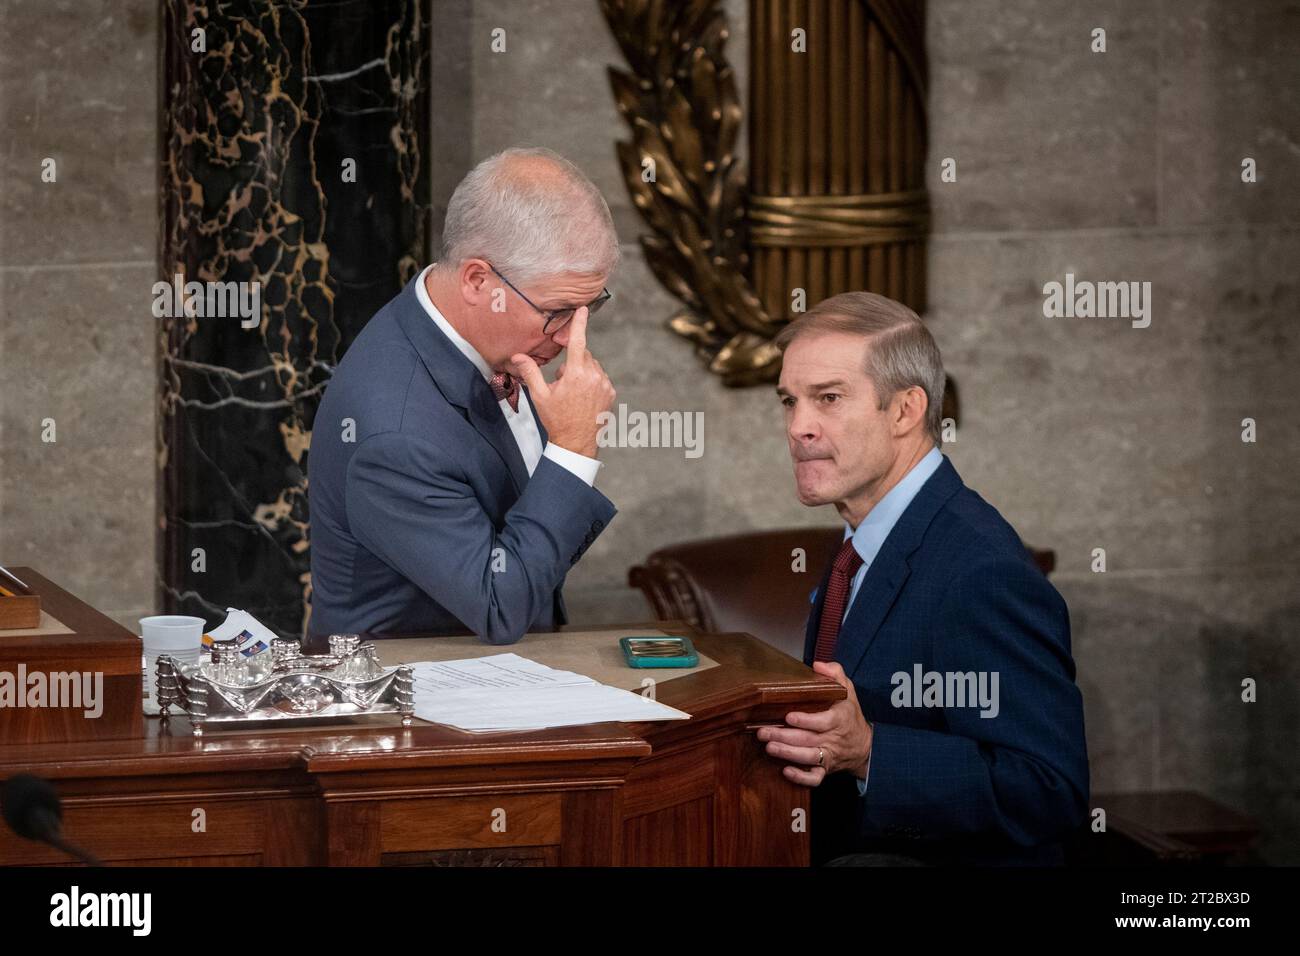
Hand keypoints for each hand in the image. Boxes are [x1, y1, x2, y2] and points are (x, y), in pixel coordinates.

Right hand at [510, 306, 614, 457]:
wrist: (576, 442)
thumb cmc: (557, 420)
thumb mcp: (540, 396)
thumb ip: (530, 372)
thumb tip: (518, 356)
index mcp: (576, 374)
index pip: (577, 341)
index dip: (579, 323)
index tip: (582, 310)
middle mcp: (593, 376)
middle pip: (582, 354)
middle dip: (571, 362)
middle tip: (560, 382)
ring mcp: (604, 384)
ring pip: (591, 365)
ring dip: (581, 371)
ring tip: (572, 393)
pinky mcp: (610, 391)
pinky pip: (600, 377)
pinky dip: (591, 380)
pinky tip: (582, 397)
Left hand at [756, 661, 872, 786]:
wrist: (865, 747)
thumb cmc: (850, 715)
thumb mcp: (848, 690)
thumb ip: (835, 674)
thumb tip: (817, 664)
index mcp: (839, 718)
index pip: (823, 722)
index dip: (806, 720)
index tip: (789, 716)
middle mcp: (832, 739)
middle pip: (808, 740)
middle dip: (784, 737)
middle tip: (764, 732)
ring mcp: (828, 755)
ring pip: (808, 758)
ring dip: (787, 754)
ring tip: (769, 748)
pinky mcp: (825, 769)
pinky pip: (815, 778)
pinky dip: (801, 778)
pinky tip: (785, 771)